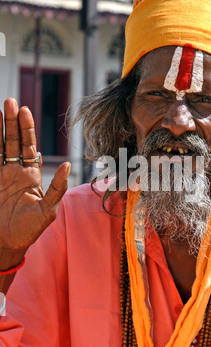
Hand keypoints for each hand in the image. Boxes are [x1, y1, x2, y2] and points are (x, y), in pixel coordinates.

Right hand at [0, 98, 70, 270]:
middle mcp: (15, 171)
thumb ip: (57, 187)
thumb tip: (67, 165)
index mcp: (31, 175)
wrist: (6, 244)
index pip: (28, 146)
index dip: (26, 128)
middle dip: (11, 121)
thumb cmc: (29, 230)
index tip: (25, 110)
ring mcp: (1, 175)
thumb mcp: (48, 210)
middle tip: (10, 102)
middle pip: (13, 140)